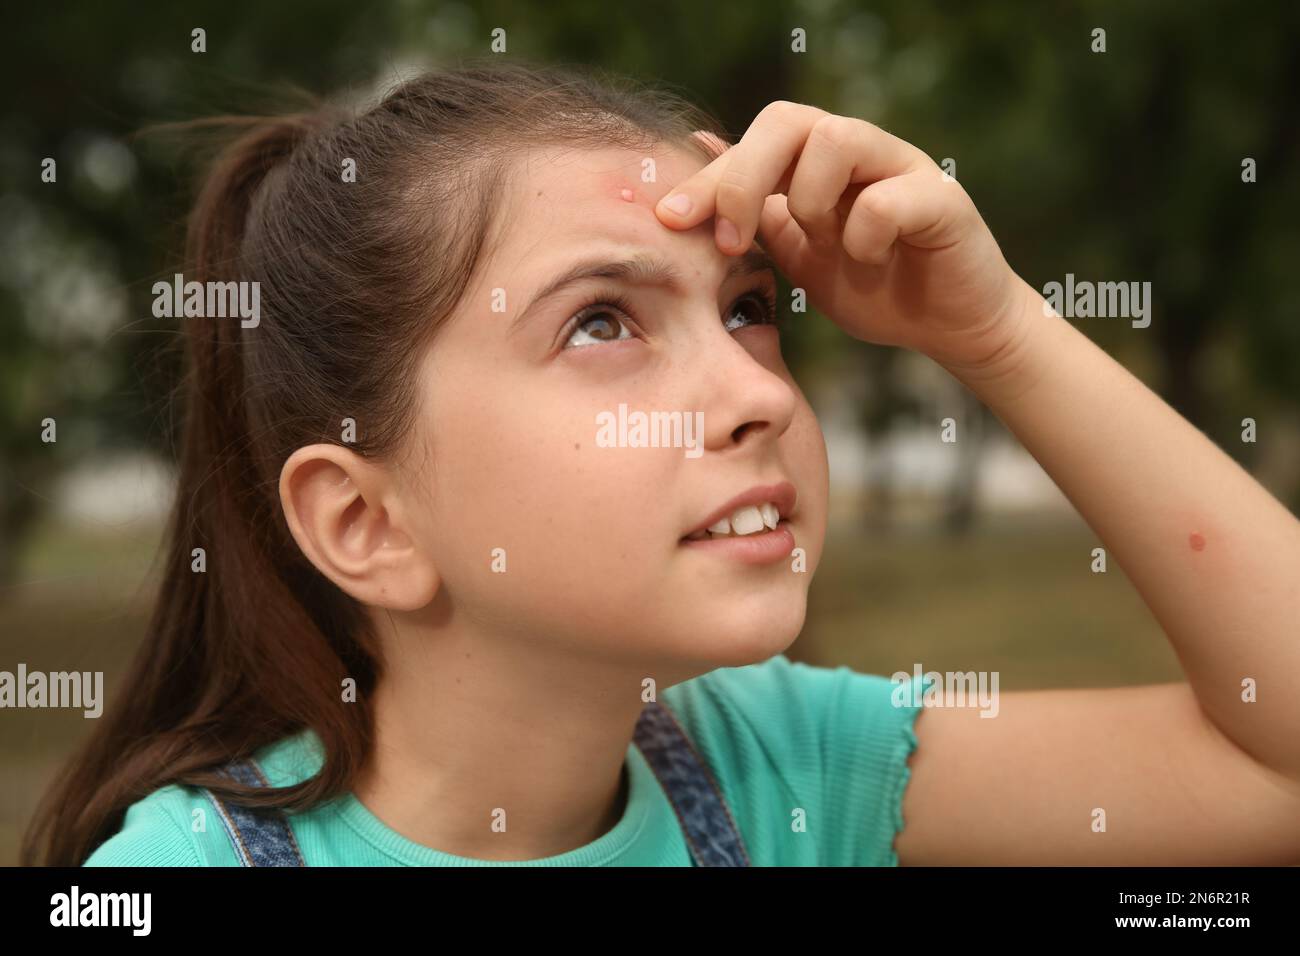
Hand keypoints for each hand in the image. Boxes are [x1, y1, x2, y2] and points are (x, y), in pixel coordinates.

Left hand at [656, 101, 1035, 374]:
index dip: (708, 178)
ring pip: (836, 138)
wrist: (948, 328)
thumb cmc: (874, 288)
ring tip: (821, 242)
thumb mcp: (799, 257)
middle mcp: (859, 151)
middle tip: (729, 240)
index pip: (754, 142)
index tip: (669, 220)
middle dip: (743, 180)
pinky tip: (872, 263)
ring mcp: (902, 167)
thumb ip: (757, 217)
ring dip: (810, 199)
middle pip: (787, 120)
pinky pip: (888, 197)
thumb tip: (703, 159)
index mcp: (818, 163)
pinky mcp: (942, 199)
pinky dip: (865, 236)